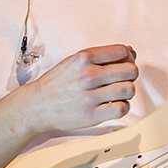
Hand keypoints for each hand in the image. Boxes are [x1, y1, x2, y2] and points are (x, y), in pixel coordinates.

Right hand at [16, 44, 137, 133]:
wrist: (36, 106)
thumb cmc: (56, 84)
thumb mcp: (73, 61)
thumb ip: (99, 56)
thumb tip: (129, 51)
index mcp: (84, 58)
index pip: (122, 51)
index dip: (128, 58)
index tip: (123, 64)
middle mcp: (88, 75)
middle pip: (130, 70)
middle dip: (130, 75)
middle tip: (122, 80)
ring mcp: (90, 96)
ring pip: (129, 89)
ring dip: (127, 92)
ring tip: (117, 94)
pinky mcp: (92, 115)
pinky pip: (122, 108)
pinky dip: (122, 107)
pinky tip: (113, 105)